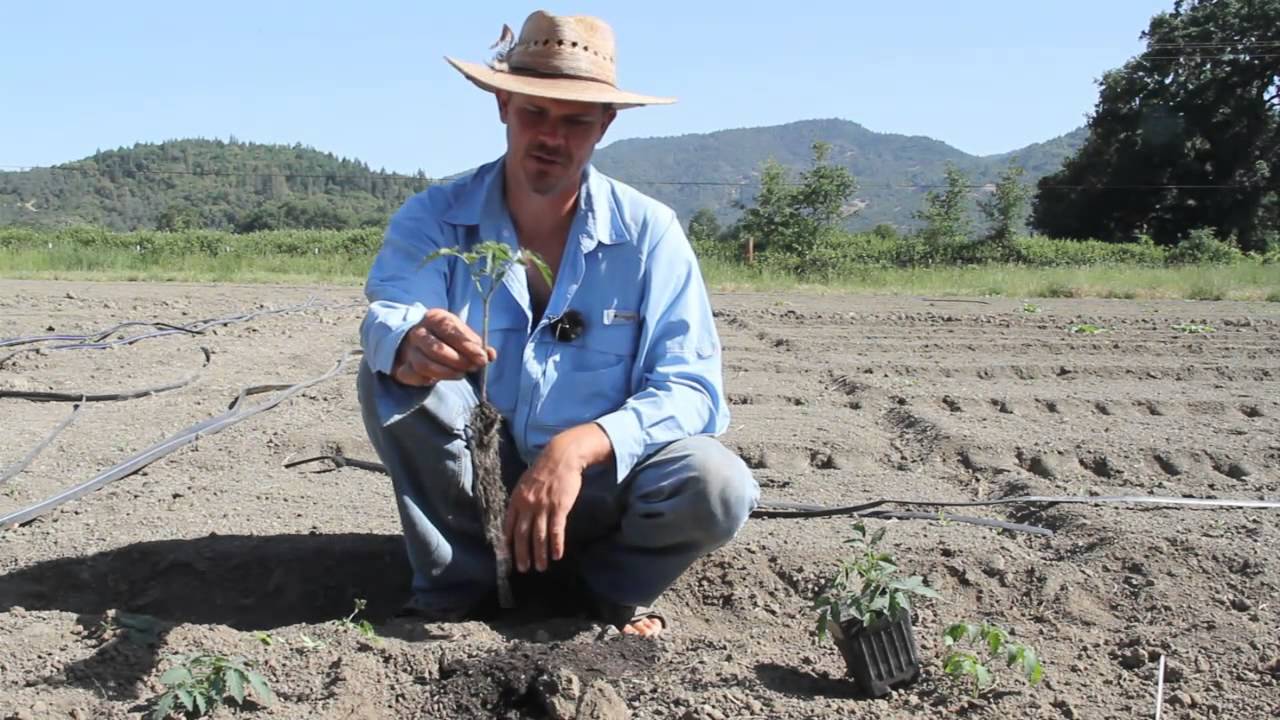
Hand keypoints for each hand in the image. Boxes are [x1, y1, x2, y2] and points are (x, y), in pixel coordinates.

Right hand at [392, 308, 495, 385]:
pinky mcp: (403, 367)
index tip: (482, 358)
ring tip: (461, 374)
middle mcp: (418, 333)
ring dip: (447, 372)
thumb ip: (476, 344)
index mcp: (434, 318)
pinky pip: (414, 376)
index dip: (468, 346)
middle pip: (437, 349)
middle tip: (473, 367)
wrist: (416, 340)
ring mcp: (408, 350)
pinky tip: (440, 378)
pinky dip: (429, 379)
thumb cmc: (445, 337)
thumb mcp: (461, 333)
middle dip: (459, 361)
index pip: (450, 331)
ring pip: (425, 365)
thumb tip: (491, 355)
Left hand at [504, 444, 583, 572]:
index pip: (508, 526)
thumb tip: (516, 517)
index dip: (507, 544)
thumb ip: (520, 500)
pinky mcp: (559, 507)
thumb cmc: (543, 469)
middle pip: (522, 535)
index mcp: (516, 499)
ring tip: (540, 567)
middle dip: (522, 554)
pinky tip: (556, 555)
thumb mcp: (525, 483)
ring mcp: (543, 507)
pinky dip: (556, 544)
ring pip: (539, 536)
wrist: (561, 457)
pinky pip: (556, 530)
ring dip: (539, 554)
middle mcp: (527, 505)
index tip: (506, 558)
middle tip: (523, 569)